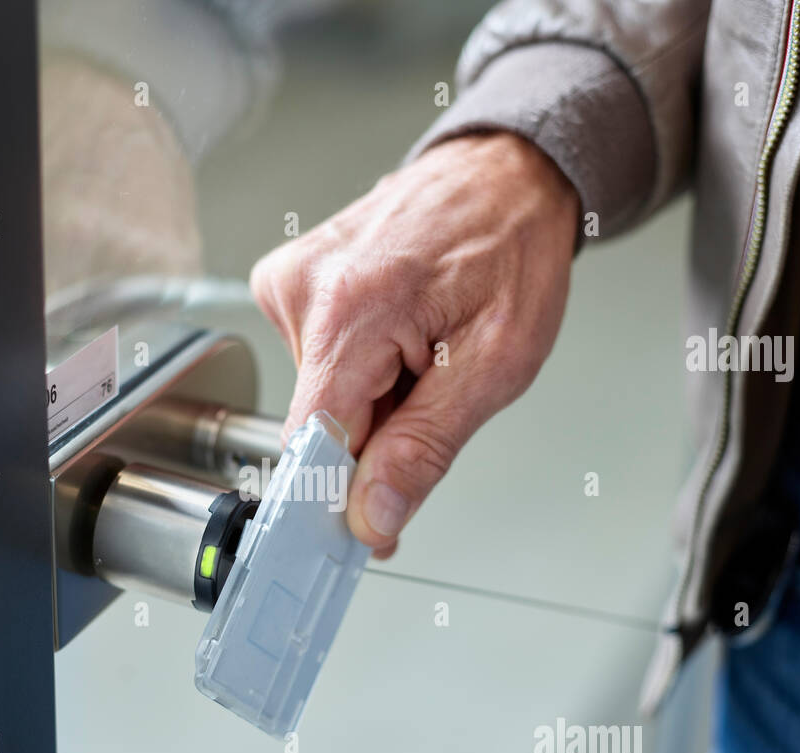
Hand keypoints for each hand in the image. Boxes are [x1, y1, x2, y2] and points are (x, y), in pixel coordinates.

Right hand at [249, 131, 579, 557]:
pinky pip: (315, 363)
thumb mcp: (496, 365)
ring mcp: (289, 282)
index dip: (339, 498)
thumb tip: (371, 514)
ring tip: (420, 349)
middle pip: (319, 425)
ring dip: (372, 400)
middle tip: (432, 393)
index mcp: (353, 311)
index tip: (357, 530)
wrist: (503, 175)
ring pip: (320, 398)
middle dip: (375, 437)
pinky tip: (396, 333)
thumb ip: (424, 448)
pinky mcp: (288, 283)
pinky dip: (358, 368)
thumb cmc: (511, 251)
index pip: (311, 446)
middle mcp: (304, 291)